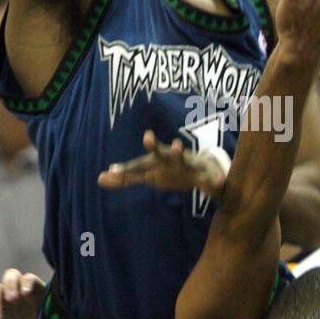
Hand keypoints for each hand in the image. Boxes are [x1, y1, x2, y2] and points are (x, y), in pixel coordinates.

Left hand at [99, 131, 227, 198]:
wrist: (197, 170)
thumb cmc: (167, 170)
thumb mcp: (145, 174)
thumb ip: (124, 178)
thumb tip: (99, 179)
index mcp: (155, 163)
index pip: (138, 167)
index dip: (127, 167)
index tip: (111, 167)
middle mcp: (168, 159)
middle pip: (159, 153)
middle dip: (153, 146)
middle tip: (146, 137)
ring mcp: (186, 163)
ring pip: (181, 158)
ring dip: (177, 152)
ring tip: (176, 145)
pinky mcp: (202, 173)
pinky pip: (209, 180)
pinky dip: (214, 181)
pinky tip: (220, 181)